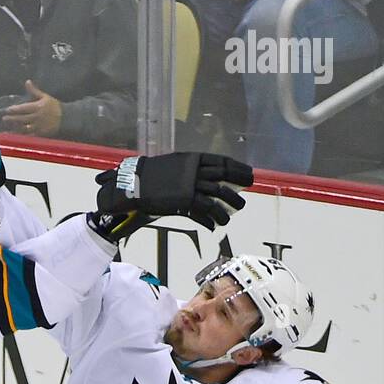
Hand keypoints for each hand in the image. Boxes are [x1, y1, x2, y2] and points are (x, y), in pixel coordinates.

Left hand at [2, 81, 62, 137]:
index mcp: (38, 107)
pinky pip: (30, 136)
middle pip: (23, 119)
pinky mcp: (40, 133)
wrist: (65, 118)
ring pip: (25, 129)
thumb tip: (27, 82)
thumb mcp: (44, 96)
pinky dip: (22, 137)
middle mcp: (37, 117)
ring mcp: (39, 126)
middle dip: (13, 119)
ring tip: (6, 130)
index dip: (15, 109)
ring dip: (15, 130)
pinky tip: (16, 137)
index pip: (24, 108)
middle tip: (4, 119)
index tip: (7, 110)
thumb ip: (34, 91)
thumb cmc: (54, 106)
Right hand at [94, 151, 252, 236]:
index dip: (237, 166)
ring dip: (229, 203)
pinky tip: (216, 225)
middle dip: (239, 181)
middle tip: (249, 188)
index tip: (247, 172)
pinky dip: (212, 218)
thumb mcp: (172, 167)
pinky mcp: (184, 200)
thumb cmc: (150, 177)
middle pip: (223, 174)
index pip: (220, 160)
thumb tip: (200, 178)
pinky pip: (204, 210)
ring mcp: (190, 184)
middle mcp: (193, 169)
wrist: (134, 185)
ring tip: (237, 210)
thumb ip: (187, 172)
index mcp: (192, 158)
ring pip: (217, 193)